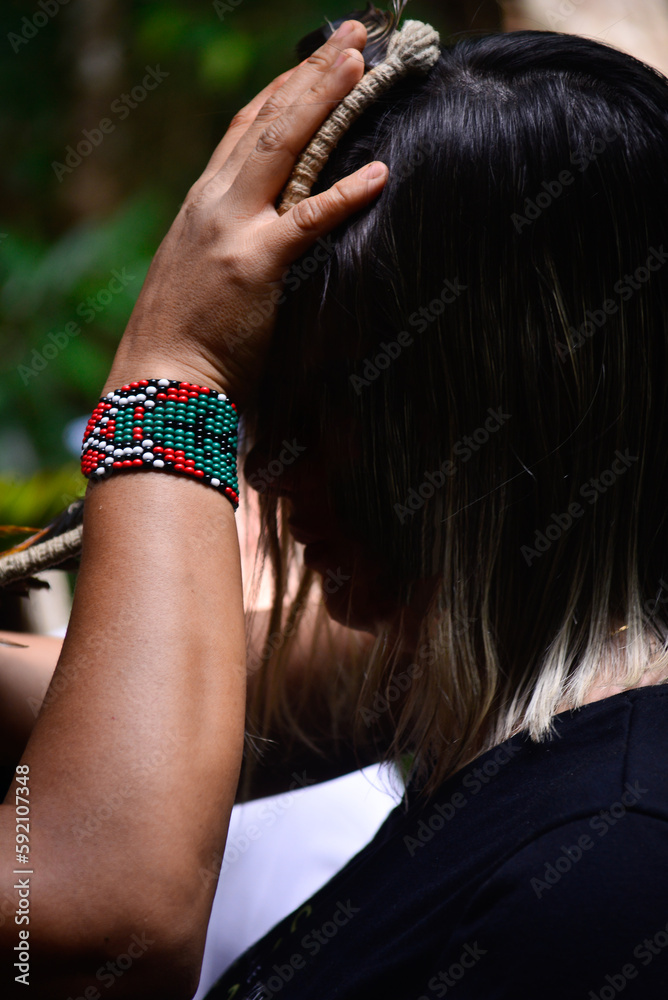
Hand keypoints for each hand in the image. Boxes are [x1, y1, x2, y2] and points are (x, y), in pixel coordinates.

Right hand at [102, 19, 388, 409]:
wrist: (159, 381)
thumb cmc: (185, 339)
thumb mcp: (202, 274)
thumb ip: (232, 242)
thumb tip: (271, 234)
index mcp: (202, 205)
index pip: (244, 132)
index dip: (282, 91)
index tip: (315, 63)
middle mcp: (214, 204)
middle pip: (267, 122)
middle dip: (310, 73)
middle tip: (352, 35)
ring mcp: (233, 230)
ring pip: (283, 148)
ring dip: (323, 99)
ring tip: (360, 62)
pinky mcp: (255, 265)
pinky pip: (308, 220)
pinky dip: (346, 194)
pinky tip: (381, 172)